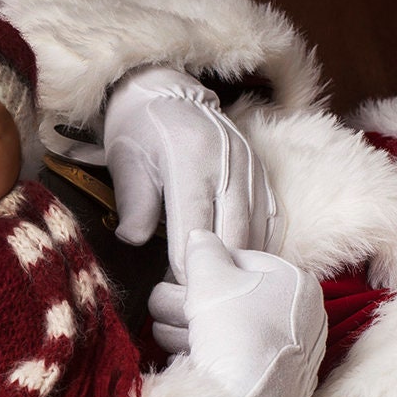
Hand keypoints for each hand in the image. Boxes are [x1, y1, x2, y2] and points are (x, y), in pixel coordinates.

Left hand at [62, 65, 277, 282]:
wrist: (167, 93)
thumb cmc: (139, 131)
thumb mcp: (126, 164)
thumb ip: (134, 204)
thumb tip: (132, 241)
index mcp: (192, 160)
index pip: (195, 230)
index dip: (185, 269)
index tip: (174, 294)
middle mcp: (230, 164)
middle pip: (233, 237)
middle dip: (215, 276)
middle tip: (195, 303)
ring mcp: (253, 168)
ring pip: (257, 234)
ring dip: (239, 266)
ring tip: (216, 290)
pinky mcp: (264, 175)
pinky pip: (270, 222)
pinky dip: (256, 249)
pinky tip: (239, 269)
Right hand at [149, 231, 326, 396]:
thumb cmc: (232, 333)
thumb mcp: (209, 278)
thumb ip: (203, 251)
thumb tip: (200, 238)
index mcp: (298, 282)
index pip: (241, 260)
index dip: (206, 271)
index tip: (185, 286)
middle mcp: (305, 317)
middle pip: (236, 298)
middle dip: (198, 305)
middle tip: (176, 313)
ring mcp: (296, 356)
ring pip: (235, 331)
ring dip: (201, 332)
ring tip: (182, 341)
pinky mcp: (281, 389)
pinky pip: (241, 363)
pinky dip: (218, 362)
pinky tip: (199, 367)